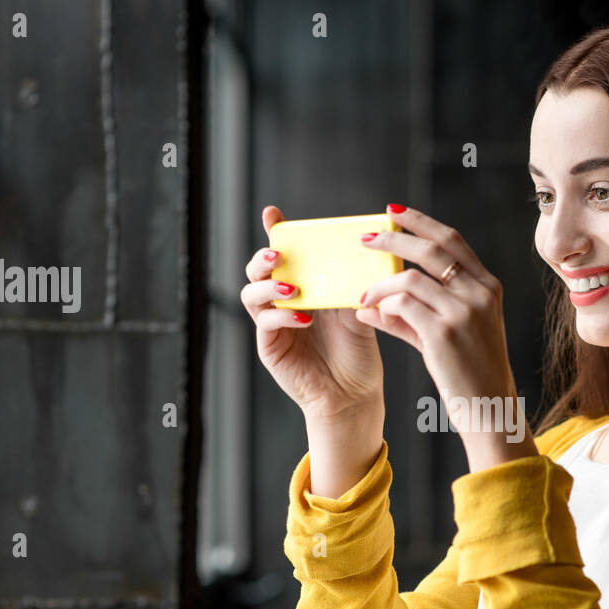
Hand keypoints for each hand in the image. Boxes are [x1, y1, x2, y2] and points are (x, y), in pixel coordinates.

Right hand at [241, 205, 383, 423]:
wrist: (354, 395)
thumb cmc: (357, 353)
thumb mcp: (357, 312)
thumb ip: (349, 286)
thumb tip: (356, 255)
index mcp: (304, 287)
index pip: (284, 255)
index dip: (274, 233)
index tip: (273, 214)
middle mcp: (283, 302)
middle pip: (257, 270)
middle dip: (262, 258)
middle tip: (278, 254)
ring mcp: (273, 324)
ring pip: (251, 294)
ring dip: (269, 286)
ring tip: (292, 288)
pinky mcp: (270, 347)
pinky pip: (265, 323)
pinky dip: (281, 316)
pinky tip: (303, 317)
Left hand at [355, 205, 535, 470]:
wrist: (490, 409)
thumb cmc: (469, 374)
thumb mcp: (447, 336)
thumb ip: (411, 316)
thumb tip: (369, 304)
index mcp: (487, 287)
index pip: (452, 240)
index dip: (421, 221)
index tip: (393, 212)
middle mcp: (480, 293)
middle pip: (431, 248)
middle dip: (392, 238)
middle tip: (364, 239)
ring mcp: (464, 312)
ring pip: (410, 279)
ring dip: (380, 284)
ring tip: (364, 294)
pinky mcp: (445, 333)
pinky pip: (402, 305)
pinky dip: (383, 305)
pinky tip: (372, 313)